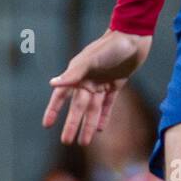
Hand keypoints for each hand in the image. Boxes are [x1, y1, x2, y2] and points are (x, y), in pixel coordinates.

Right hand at [43, 28, 151, 145]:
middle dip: (72, 124)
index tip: (46, 124)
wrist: (133, 38)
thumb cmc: (109, 46)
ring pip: (93, 110)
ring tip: (84, 142)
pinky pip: (107, 105)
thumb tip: (52, 84)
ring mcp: (101, 84)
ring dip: (88, 125)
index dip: (54, 110)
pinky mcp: (115, 85)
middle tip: (66, 141)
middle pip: (78, 108)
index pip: (61, 96)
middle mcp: (87, 81)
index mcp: (77, 74)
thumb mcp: (90, 60)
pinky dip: (104, 116)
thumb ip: (73, 74)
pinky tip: (101, 129)